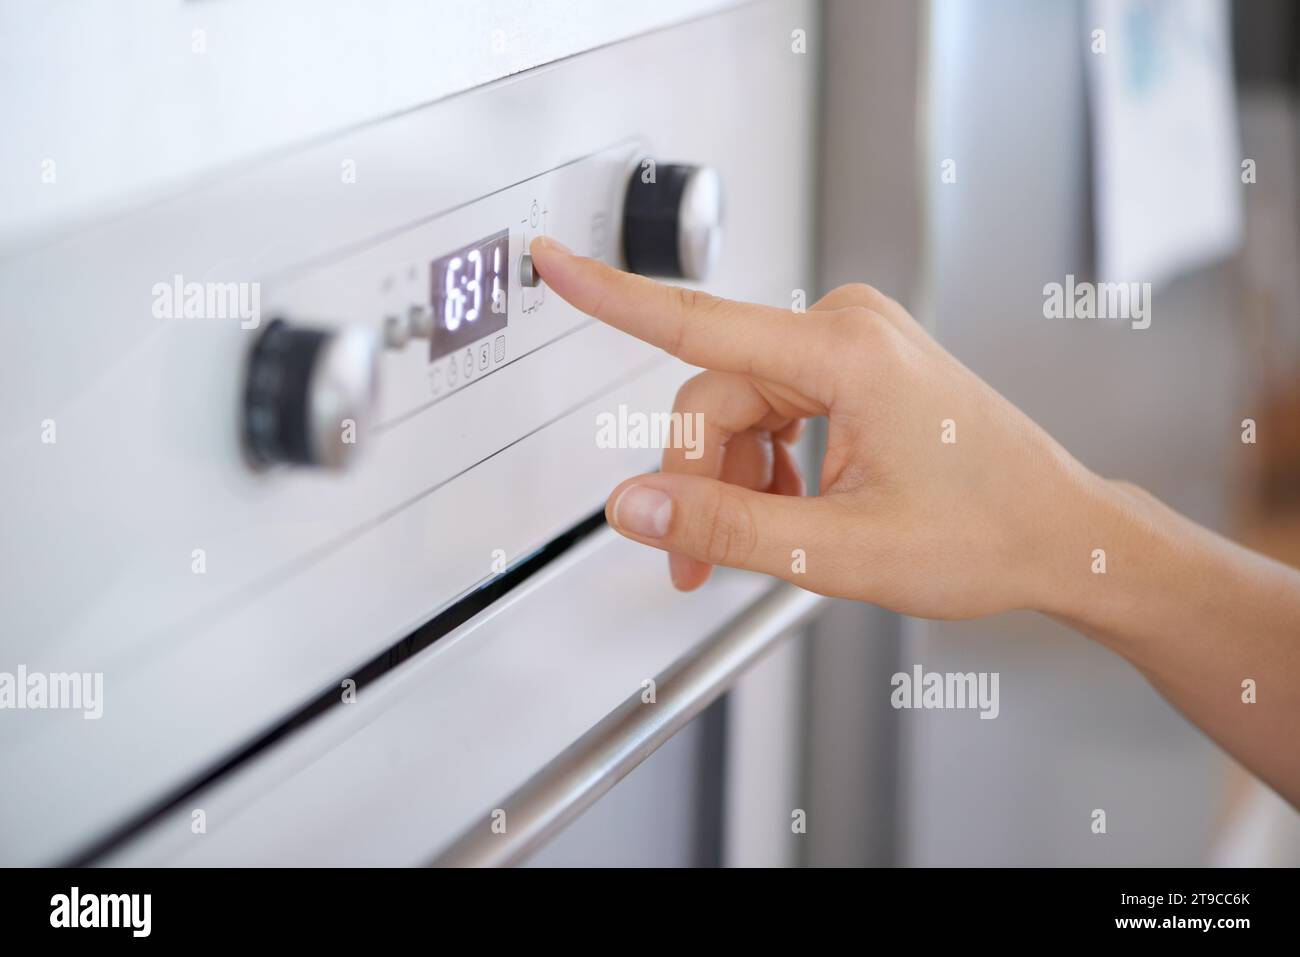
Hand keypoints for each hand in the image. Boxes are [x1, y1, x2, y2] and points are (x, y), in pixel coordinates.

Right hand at [530, 236, 1103, 618]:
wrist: (1060, 537)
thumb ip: (723, 525)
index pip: (698, 324)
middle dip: (696, 480)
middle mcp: (846, 329)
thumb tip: (635, 505)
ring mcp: (851, 344)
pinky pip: (771, 407)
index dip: (613, 296)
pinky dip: (760, 463)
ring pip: (738, 407)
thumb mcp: (839, 550)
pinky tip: (781, 508)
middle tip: (691, 560)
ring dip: (727, 479)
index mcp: (846, 354)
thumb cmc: (987, 534)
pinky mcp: (853, 366)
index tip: (555, 262)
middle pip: (714, 396)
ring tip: (743, 547)